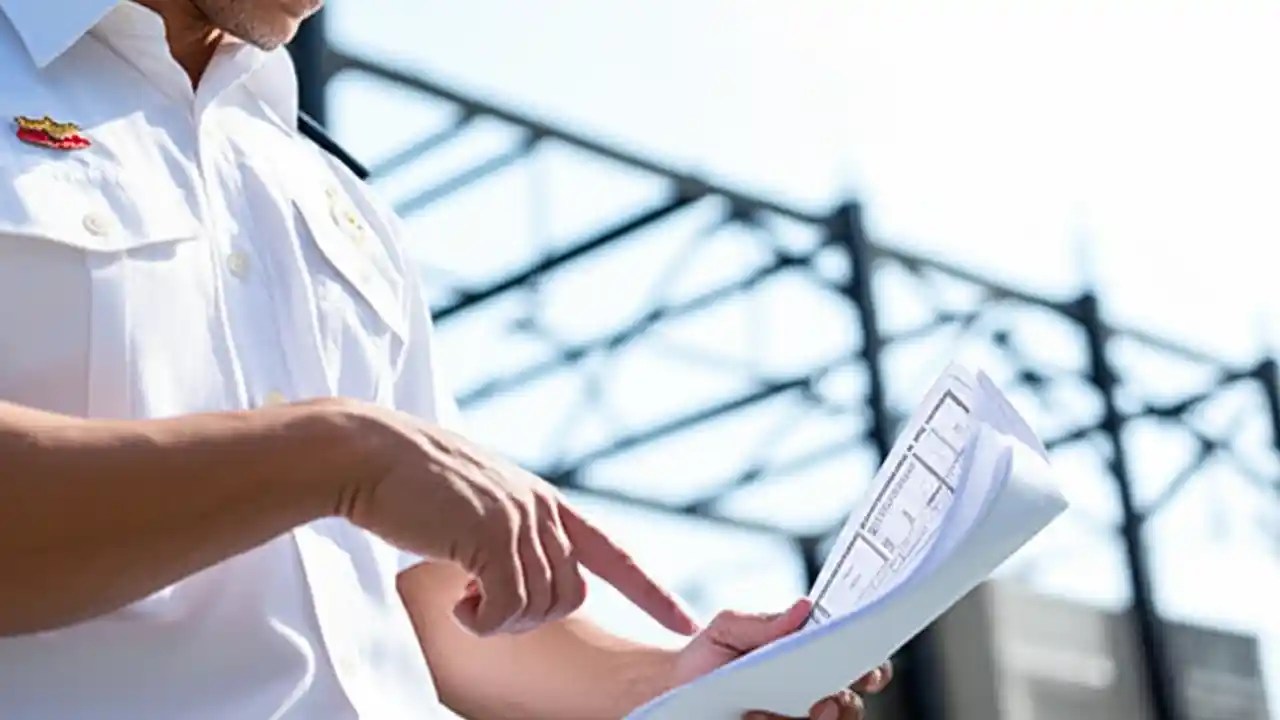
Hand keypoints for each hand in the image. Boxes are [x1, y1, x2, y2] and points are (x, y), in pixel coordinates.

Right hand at [324, 401, 698, 636]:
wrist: (368, 453)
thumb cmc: (409, 482)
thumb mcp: (476, 501)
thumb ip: (508, 530)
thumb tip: (517, 577)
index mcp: (544, 500)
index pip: (612, 551)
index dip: (650, 590)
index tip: (684, 621)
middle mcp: (541, 509)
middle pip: (572, 595)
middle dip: (532, 617)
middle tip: (483, 610)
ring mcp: (520, 520)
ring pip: (543, 606)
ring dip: (504, 620)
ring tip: (467, 599)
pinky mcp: (492, 536)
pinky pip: (509, 609)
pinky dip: (485, 622)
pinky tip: (460, 603)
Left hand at [669, 598, 892, 719]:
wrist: (671, 688)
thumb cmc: (706, 656)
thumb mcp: (729, 629)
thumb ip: (765, 621)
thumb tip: (804, 606)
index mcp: (812, 659)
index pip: (859, 665)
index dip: (873, 669)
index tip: (868, 670)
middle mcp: (811, 695)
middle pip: (852, 705)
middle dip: (846, 703)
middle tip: (825, 698)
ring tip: (771, 711)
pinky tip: (753, 718)